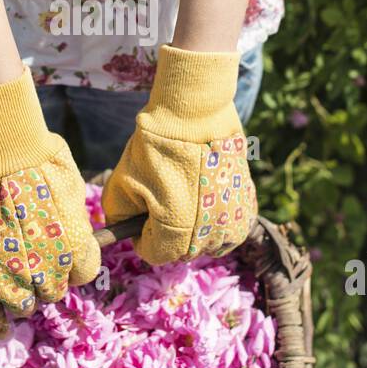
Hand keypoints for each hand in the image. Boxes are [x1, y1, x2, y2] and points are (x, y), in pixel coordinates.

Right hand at [0, 68, 100, 335]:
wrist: (3, 156)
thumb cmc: (42, 162)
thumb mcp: (72, 189)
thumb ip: (72, 220)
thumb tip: (66, 224)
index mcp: (79, 253)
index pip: (82, 275)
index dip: (71, 263)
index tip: (61, 252)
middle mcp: (51, 272)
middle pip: (53, 292)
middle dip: (44, 278)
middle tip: (31, 258)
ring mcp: (14, 278)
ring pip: (23, 306)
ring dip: (20, 297)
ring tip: (12, 283)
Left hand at [102, 44, 256, 264]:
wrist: (196, 113)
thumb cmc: (156, 146)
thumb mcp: (123, 182)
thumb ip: (119, 216)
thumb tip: (126, 229)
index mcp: (176, 231)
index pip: (154, 253)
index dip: (141, 234)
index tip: (141, 213)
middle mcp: (208, 233)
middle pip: (181, 252)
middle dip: (168, 234)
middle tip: (163, 200)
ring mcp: (233, 220)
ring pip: (208, 244)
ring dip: (195, 231)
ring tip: (186, 199)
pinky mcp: (247, 205)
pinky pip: (230, 229)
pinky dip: (217, 220)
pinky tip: (207, 196)